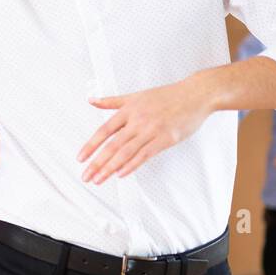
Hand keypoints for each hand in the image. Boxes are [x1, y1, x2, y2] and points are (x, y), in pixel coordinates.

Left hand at [78, 81, 214, 183]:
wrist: (195, 95)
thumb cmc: (166, 96)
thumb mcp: (135, 95)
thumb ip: (112, 101)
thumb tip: (91, 100)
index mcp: (128, 110)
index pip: (104, 131)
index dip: (90, 145)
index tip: (80, 158)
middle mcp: (137, 121)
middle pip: (112, 145)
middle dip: (97, 163)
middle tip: (86, 176)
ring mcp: (151, 130)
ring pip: (126, 152)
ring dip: (110, 168)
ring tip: (99, 179)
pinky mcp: (166, 139)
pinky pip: (145, 155)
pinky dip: (131, 165)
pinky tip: (121, 174)